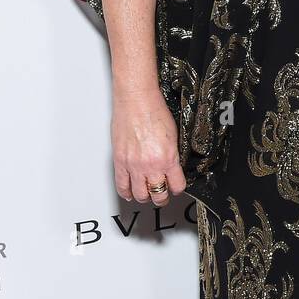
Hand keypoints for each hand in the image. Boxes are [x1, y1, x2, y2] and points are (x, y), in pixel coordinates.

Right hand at [111, 88, 185, 206]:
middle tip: (163, 195)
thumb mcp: (173, 135)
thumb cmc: (154, 111)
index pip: (176, 185)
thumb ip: (172, 154)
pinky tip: (130, 193)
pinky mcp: (119, 162)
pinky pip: (122, 185)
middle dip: (162, 197)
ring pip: (139, 194)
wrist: (136, 100)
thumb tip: (172, 166)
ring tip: (148, 195)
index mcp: (168, 158)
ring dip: (145, 197)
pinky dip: (127, 192)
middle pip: (158, 194)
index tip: (177, 187)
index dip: (178, 188)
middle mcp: (150, 164)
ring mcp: (133, 165)